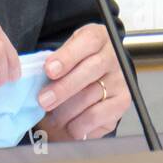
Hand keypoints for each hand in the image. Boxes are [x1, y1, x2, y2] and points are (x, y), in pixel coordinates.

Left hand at [33, 23, 130, 141]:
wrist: (97, 77)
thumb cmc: (76, 64)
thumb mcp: (67, 52)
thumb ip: (57, 60)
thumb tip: (40, 77)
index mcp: (99, 37)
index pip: (88, 41)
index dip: (67, 56)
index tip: (49, 70)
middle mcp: (114, 57)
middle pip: (90, 70)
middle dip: (63, 88)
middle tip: (43, 101)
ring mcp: (120, 80)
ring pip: (90, 97)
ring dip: (66, 111)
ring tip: (52, 117)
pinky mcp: (122, 102)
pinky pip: (97, 117)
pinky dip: (78, 124)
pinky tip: (68, 124)